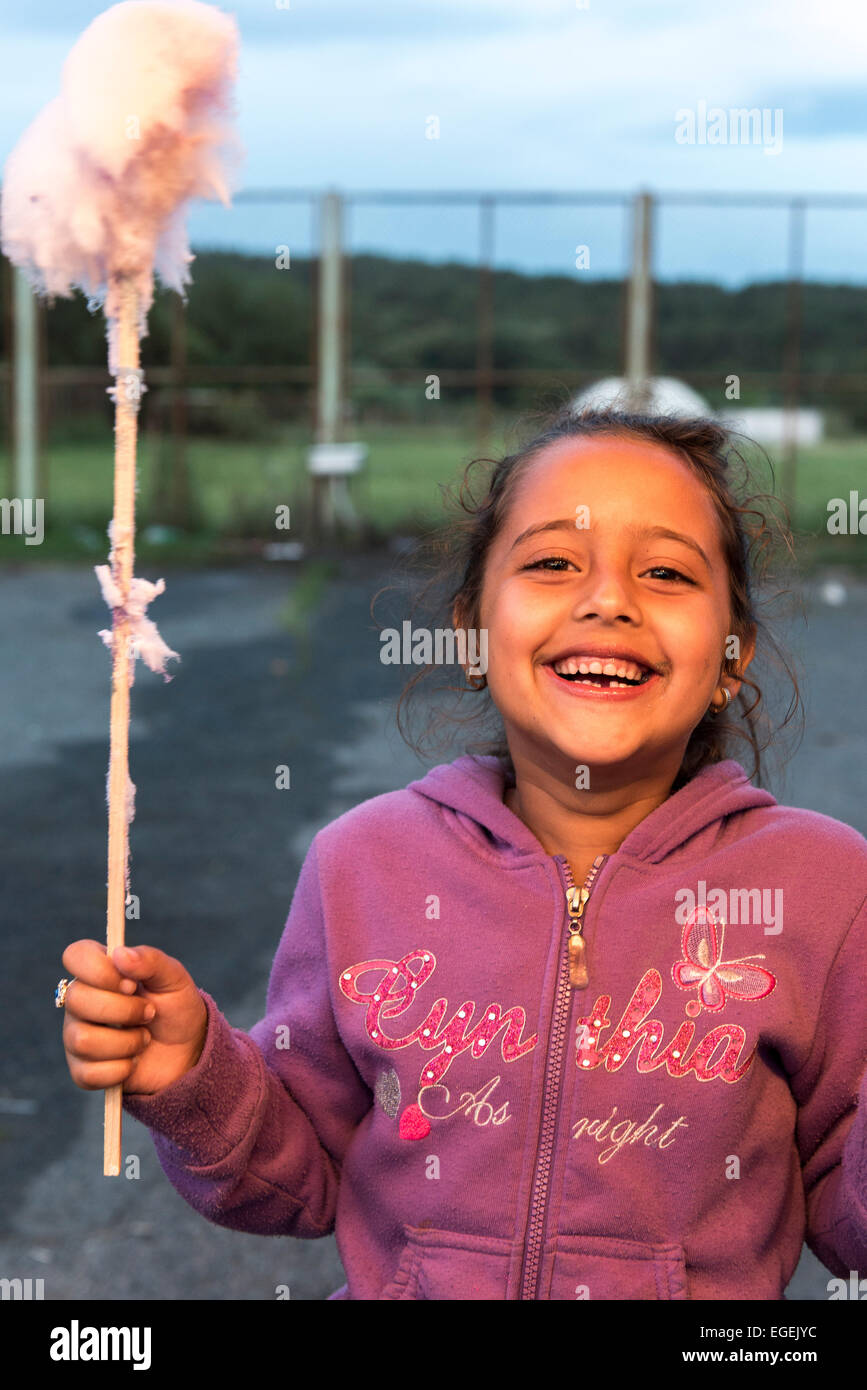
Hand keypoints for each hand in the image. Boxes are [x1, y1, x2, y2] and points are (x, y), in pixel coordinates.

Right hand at [61, 939, 207, 1095]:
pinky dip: (121, 1069)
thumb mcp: (173, 978)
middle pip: (77, 1000)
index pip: (75, 955)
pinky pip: (89, 1073)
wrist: (186, 1051)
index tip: (131, 984)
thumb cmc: (175, 1008)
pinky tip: (133, 1061)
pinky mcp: (82, 1070)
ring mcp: (77, 1035)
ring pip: (82, 1040)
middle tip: (149, 1013)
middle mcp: (81, 1001)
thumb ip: (150, 960)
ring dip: (126, 1042)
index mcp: (99, 972)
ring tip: (144, 1038)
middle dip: (124, 1010)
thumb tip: (120, 953)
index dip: (100, 970)